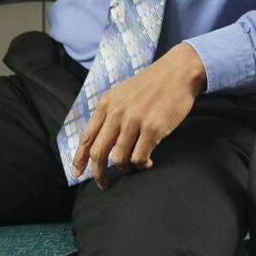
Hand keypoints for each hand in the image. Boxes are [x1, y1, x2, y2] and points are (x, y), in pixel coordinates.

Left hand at [71, 42, 206, 188]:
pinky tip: (148, 162)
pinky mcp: (153, 128)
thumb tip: (101, 139)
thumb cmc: (153, 84)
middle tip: (104, 184)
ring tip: (136, 166)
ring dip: (126, 168)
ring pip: (119, 158)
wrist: (178, 71)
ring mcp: (134, 121)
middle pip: (98, 153)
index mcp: (106, 104)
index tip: (76, 172)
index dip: (79, 158)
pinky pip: (139, 158)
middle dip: (98, 173)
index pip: (87, 137)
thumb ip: (111, 112)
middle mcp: (117, 112)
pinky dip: (142, 165)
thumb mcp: (123, 93)